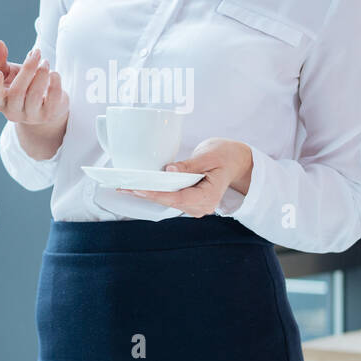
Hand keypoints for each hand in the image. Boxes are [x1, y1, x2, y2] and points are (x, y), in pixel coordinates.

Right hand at [0, 40, 68, 128]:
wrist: (45, 105)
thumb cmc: (22, 85)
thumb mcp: (8, 72)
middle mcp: (13, 111)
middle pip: (17, 92)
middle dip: (27, 69)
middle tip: (36, 53)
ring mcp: (31, 116)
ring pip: (35, 95)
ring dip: (41, 74)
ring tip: (45, 61)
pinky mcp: (48, 115)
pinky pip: (52, 100)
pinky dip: (54, 84)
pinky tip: (54, 73)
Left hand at [120, 138, 252, 215]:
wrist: (237, 161)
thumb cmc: (226, 155)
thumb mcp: (209, 154)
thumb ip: (189, 165)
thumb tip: (169, 170)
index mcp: (209, 196)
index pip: (179, 198)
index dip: (157, 194)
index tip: (139, 189)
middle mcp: (203, 206)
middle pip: (170, 202)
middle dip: (147, 195)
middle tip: (124, 187)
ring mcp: (197, 206)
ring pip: (169, 202)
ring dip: (149, 194)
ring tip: (127, 187)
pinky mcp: (191, 202)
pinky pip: (171, 199)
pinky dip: (157, 193)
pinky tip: (141, 187)